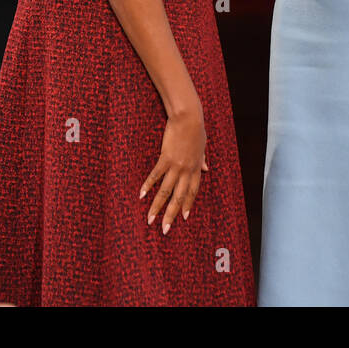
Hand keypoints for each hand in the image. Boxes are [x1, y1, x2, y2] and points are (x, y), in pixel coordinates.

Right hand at [139, 108, 208, 233]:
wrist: (188, 118)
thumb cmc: (196, 130)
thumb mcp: (202, 146)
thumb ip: (201, 159)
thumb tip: (206, 168)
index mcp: (196, 168)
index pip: (192, 191)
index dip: (188, 204)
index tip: (184, 217)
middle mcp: (187, 170)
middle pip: (179, 197)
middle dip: (172, 214)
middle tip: (165, 229)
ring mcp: (176, 165)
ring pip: (166, 190)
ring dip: (157, 206)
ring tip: (150, 219)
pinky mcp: (166, 158)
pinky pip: (156, 175)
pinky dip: (149, 185)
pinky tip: (142, 195)